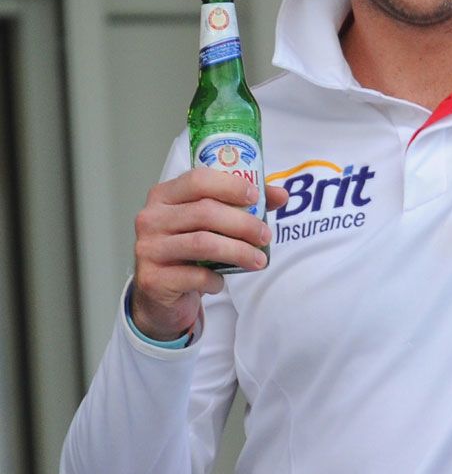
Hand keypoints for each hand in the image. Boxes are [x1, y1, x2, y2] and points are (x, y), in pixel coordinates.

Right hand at [131, 168, 288, 340]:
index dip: (230, 186)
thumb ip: (242, 206)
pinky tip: (221, 280)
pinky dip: (216, 279)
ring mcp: (149, 248)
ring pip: (203, 243)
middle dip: (243, 223)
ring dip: (239, 251)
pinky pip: (195, 276)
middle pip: (205, 212)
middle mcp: (151, 218)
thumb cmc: (188, 251)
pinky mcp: (153, 279)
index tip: (255, 197)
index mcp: (164, 195)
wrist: (160, 294)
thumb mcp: (212, 224)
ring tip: (259, 260)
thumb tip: (281, 195)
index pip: (198, 180)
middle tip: (265, 235)